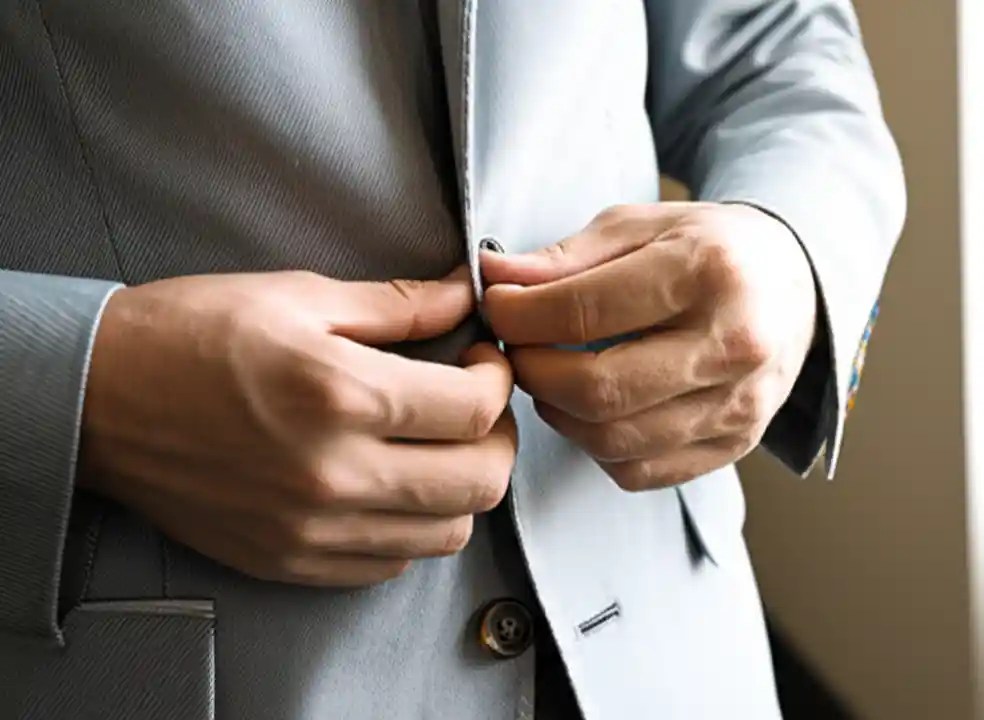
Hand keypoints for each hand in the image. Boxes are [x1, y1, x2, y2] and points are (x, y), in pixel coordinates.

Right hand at [80, 269, 514, 586]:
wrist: (97, 399)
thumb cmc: (189, 335)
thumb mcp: (297, 294)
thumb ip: (396, 304)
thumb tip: (463, 298)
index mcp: (340, 394)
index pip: (476, 409)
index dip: (498, 378)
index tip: (483, 359)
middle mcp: (334, 472)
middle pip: (480, 482)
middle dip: (497, 437)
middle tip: (476, 404)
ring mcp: (313, 527)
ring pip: (447, 533)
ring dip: (463, 488)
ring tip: (440, 446)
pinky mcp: (292, 560)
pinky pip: (391, 563)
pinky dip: (413, 527)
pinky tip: (393, 485)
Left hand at [483, 202, 815, 490]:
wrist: (795, 283)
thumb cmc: (709, 248)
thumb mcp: (640, 227)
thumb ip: (564, 257)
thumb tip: (494, 276)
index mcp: (710, 271)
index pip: (585, 311)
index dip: (519, 315)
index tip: (497, 306)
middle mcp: (734, 344)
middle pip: (598, 389)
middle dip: (533, 372)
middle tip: (516, 349)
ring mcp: (741, 404)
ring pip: (614, 442)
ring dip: (559, 413)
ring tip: (550, 376)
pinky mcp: (736, 444)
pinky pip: (640, 472)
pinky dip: (598, 449)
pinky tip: (593, 410)